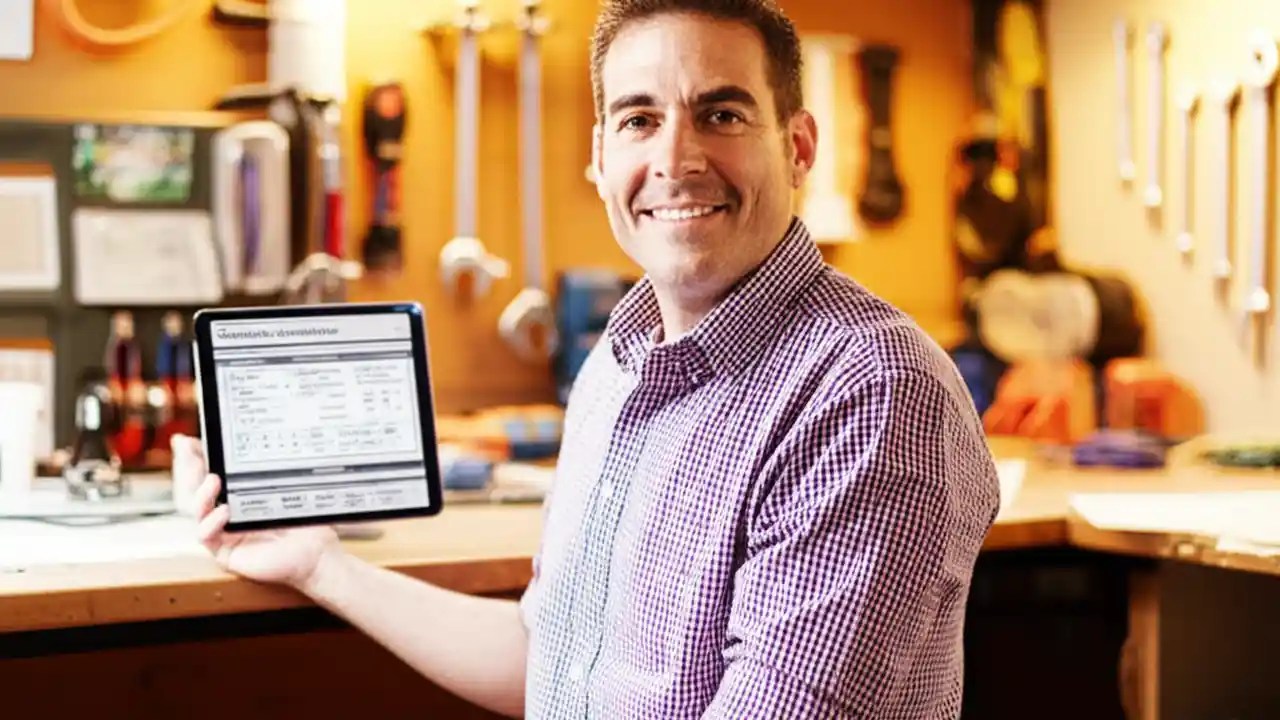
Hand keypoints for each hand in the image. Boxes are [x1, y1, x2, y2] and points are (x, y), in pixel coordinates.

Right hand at [173, 435, 340, 589]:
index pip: (208, 474)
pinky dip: (210, 523)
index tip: (186, 440)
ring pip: (195, 511)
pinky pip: (206, 536)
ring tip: (213, 480)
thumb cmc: (304, 522)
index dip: (194, 458)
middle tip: (186, 449)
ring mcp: (223, 533)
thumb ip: (264, 472)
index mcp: (236, 497)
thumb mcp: (284, 489)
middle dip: (187, 468)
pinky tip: (224, 511)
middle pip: (194, 489)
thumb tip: (255, 440)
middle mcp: (225, 513)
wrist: (316, 553)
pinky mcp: (225, 552)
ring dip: (199, 494)